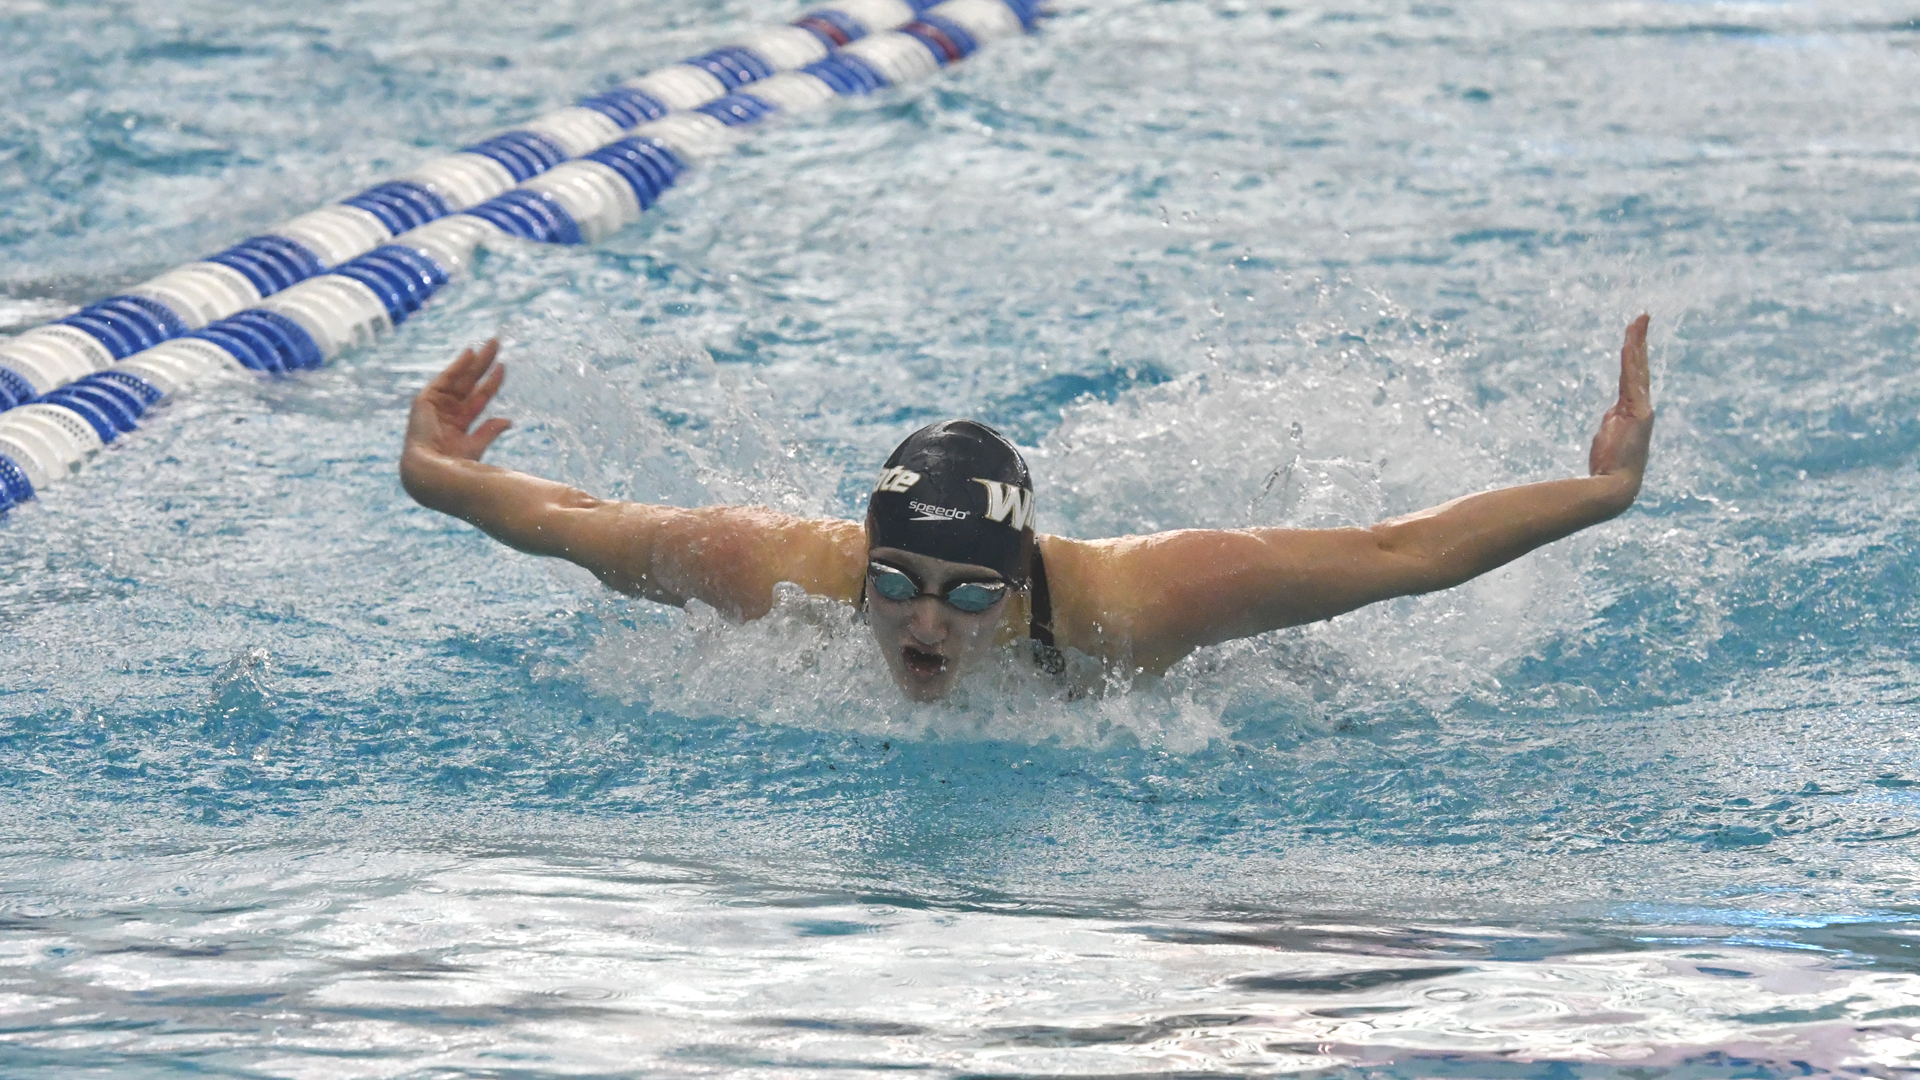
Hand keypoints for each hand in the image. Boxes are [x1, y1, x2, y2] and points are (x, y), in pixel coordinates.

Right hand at [403, 339, 511, 463]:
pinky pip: (445, 379)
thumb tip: (508, 420)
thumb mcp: (476, 445)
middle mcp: (448, 412)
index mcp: (459, 424)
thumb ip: (489, 430)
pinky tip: (470, 353)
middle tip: (497, 344)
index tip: (503, 367)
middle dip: (484, 364)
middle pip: (470, 382)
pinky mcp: (426, 400)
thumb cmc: (454, 465)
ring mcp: (437, 405)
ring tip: (491, 344)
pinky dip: (457, 366)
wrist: (432, 470)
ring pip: (460, 377)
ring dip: (475, 360)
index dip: (491, 382)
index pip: (479, 397)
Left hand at [1588, 314, 1654, 485]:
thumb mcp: (1608, 438)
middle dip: (1639, 342)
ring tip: (1637, 321)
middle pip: (1639, 368)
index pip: (1632, 378)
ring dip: (1637, 343)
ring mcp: (1641, 409)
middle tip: (1641, 318)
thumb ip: (1612, 421)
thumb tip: (1613, 412)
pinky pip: (1631, 380)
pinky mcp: (1638, 413)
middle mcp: (1642, 408)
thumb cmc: (1608, 469)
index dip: (1633, 357)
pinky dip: (1631, 360)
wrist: (1614, 487)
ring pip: (1637, 369)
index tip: (1632, 339)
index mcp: (1633, 412)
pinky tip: (1628, 343)